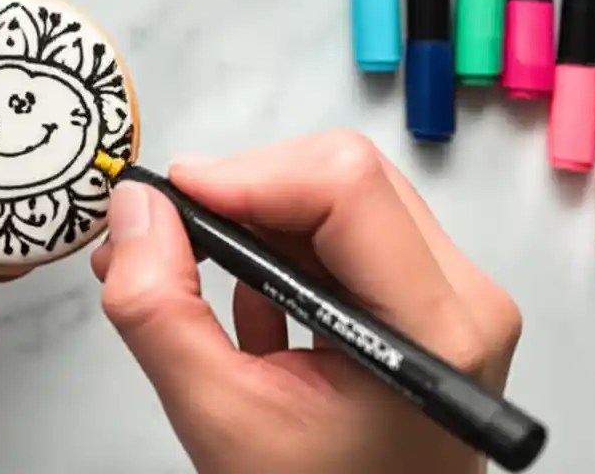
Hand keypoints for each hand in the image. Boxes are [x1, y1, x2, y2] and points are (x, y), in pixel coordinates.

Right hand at [93, 131, 521, 473]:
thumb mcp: (219, 419)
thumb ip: (162, 311)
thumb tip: (133, 210)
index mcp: (433, 330)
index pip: (346, 188)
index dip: (247, 175)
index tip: (172, 196)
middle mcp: (461, 298)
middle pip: (342, 178)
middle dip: (242, 191)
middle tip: (167, 230)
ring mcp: (448, 296)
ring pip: (339, 194)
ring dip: (252, 217)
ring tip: (189, 266)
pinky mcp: (423, 297)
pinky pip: (344, 229)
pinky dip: (278, 244)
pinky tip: (244, 300)